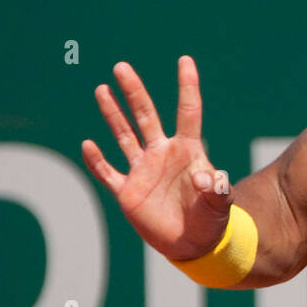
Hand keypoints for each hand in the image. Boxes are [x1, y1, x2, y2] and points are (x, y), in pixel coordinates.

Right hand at [82, 57, 228, 259]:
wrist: (194, 245)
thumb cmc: (211, 219)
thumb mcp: (219, 204)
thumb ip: (216, 189)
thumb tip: (207, 178)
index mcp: (187, 150)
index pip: (187, 112)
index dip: (187, 86)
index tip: (185, 61)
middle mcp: (162, 154)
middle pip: (146, 115)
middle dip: (134, 91)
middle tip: (121, 66)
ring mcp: (143, 170)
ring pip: (124, 135)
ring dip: (112, 113)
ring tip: (102, 89)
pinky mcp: (127, 191)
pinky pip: (108, 173)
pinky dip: (97, 160)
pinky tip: (88, 144)